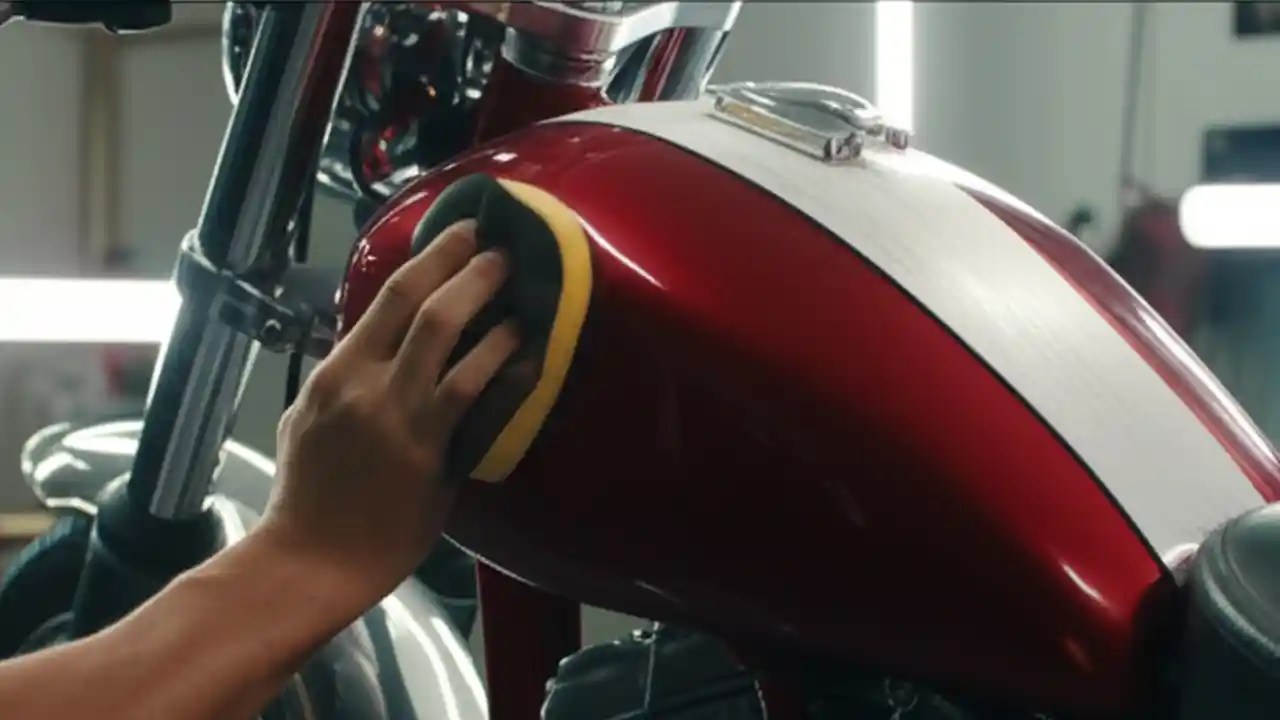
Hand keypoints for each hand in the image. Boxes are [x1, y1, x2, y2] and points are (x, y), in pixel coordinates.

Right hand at [256, 220, 518, 610]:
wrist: (312, 559)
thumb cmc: (309, 496)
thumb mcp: (305, 422)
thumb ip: (342, 382)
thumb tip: (371, 350)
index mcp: (335, 373)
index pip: (386, 298)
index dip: (430, 260)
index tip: (459, 236)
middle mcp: (366, 383)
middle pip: (422, 304)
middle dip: (465, 267)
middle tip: (500, 248)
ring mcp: (400, 415)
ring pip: (451, 340)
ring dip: (492, 310)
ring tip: (524, 295)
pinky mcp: (430, 452)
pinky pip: (476, 398)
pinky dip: (506, 370)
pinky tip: (530, 356)